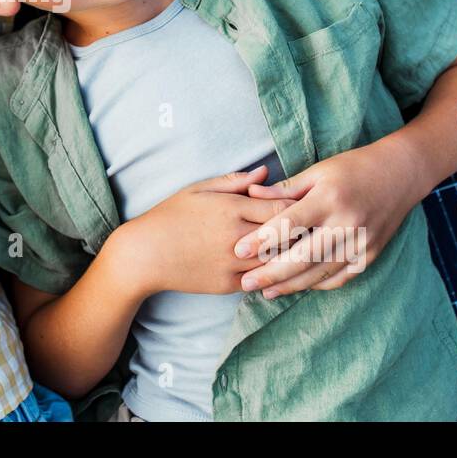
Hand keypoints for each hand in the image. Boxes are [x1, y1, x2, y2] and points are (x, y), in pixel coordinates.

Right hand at [120, 164, 295, 296]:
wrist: (145, 254)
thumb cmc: (170, 216)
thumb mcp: (198, 190)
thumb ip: (234, 181)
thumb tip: (264, 172)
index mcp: (231, 209)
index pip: (282, 208)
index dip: (296, 206)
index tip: (301, 205)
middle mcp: (237, 238)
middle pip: (288, 236)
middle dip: (301, 231)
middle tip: (311, 226)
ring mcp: (234, 264)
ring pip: (278, 261)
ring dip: (290, 254)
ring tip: (300, 247)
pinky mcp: (229, 285)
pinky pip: (262, 279)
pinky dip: (271, 272)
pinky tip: (276, 265)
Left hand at [232, 140, 426, 298]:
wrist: (400, 174)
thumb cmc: (352, 168)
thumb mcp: (318, 171)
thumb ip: (284, 189)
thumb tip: (250, 195)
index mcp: (329, 198)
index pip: (290, 224)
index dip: (263, 239)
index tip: (238, 250)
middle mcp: (347, 223)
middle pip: (303, 256)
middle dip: (272, 273)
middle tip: (245, 284)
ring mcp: (362, 242)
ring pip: (321, 272)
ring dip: (292, 285)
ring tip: (266, 291)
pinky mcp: (371, 254)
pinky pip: (341, 276)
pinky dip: (318, 284)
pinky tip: (298, 287)